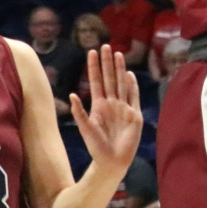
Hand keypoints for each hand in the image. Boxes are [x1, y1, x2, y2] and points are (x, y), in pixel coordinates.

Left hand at [71, 48, 142, 165]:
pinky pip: (134, 97)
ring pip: (121, 84)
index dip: (94, 67)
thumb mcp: (85, 128)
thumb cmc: (96, 147)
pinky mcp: (134, 115)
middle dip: (107, 62)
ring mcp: (124, 108)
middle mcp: (112, 103)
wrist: (111, 162)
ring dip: (119, 69)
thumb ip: (80, 112)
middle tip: (105, 45)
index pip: (97, 81)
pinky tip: (129, 74)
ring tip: (118, 54)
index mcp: (99, 105)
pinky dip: (132, 86)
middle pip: (110, 78)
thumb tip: (72, 95)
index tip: (92, 51)